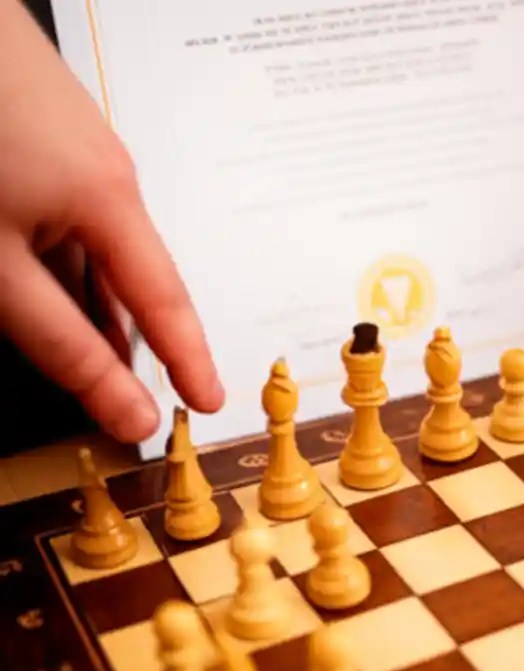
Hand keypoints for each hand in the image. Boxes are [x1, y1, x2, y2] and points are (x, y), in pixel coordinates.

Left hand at [0, 0, 221, 441]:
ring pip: (93, 244)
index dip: (188, 360)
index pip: (164, 303)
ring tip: (102, 353)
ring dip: (97, 302)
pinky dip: (65, 260)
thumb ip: (61, 341)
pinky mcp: (41, 135)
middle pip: (133, 273)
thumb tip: (125, 409)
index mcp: (110, 202)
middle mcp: (106, 174)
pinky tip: (49, 278)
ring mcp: (74, 149)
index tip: (209, 405)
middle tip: (149, 390)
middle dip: (140, 337)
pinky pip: (67, 212)